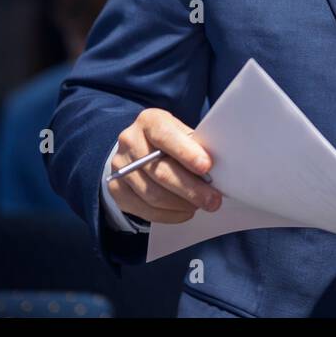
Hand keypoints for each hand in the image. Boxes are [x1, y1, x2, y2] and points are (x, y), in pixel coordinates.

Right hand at [106, 108, 221, 222]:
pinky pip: (145, 209)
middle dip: (190, 188)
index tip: (207, 167)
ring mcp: (120, 166)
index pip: (165, 136)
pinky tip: (184, 212)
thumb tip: (218, 168)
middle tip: (212, 200)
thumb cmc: (169, 142)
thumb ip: (194, 146)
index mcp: (149, 121)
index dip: (186, 152)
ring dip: (181, 204)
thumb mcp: (181, 134)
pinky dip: (169, 215)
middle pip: (160, 170)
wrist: (137, 151)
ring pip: (153, 194)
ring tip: (199, 205)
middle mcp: (130, 141)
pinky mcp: (116, 189)